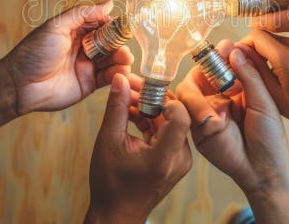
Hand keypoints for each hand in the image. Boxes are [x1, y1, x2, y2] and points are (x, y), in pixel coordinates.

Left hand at [0, 1, 133, 113]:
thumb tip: (108, 4)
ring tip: (126, 59)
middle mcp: (82, 47)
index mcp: (75, 31)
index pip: (100, 24)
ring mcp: (86, 66)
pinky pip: (107, 78)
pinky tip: (122, 71)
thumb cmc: (33, 53)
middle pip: (108, 43)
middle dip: (119, 43)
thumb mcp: (56, 26)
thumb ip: (82, 13)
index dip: (113, 25)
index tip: (125, 26)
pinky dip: (117, 74)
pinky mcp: (88, 84)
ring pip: (111, 60)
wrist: (20, 86)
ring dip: (121, 58)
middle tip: (125, 46)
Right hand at [86, 74, 191, 223]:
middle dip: (152, 98)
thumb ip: (116, 108)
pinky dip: (151, 121)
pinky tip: (132, 114)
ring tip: (127, 99)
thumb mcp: (107, 142)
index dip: (165, 98)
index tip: (143, 89)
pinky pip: (168, 132)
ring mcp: (181, 160)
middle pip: (176, 115)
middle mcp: (179, 159)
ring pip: (171, 122)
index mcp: (164, 157)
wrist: (118, 213)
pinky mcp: (176, 160)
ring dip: (150, 108)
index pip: (180, 117)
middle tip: (130, 86)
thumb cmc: (111, 185)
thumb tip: (121, 79)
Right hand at [176, 41, 288, 215]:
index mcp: (237, 88)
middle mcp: (218, 96)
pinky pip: (184, 111)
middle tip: (216, 63)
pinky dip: (194, 110)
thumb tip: (233, 49)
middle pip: (200, 72)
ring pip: (188, 89)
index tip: (225, 46)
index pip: (222, 63)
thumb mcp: (264, 102)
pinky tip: (211, 120)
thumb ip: (249, 76)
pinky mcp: (196, 128)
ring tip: (218, 109)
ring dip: (199, 93)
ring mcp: (205, 111)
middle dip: (206, 65)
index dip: (221, 52)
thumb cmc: (269, 137)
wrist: (263, 170)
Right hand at [238, 30, 288, 133]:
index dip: (242, 45)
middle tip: (244, 67)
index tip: (236, 60)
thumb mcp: (272, 93)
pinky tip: (274, 71)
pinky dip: (274, 53)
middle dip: (251, 48)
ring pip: (273, 38)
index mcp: (286, 56)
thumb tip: (236, 53)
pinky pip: (284, 44)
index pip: (255, 35)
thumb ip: (253, 70)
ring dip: (262, 50)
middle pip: (264, 35)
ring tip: (260, 72)